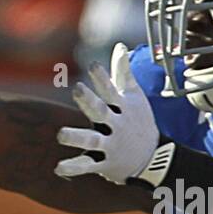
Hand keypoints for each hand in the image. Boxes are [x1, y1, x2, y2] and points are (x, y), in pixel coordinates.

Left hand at [55, 43, 158, 183]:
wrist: (154, 159)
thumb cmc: (139, 122)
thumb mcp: (134, 97)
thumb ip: (123, 72)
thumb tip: (120, 46)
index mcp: (122, 107)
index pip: (112, 90)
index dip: (103, 78)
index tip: (93, 65)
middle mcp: (116, 125)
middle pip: (101, 111)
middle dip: (90, 101)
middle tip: (77, 89)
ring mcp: (110, 145)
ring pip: (92, 140)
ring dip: (77, 137)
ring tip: (61, 134)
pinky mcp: (104, 163)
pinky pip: (87, 165)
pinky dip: (73, 167)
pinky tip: (58, 167)